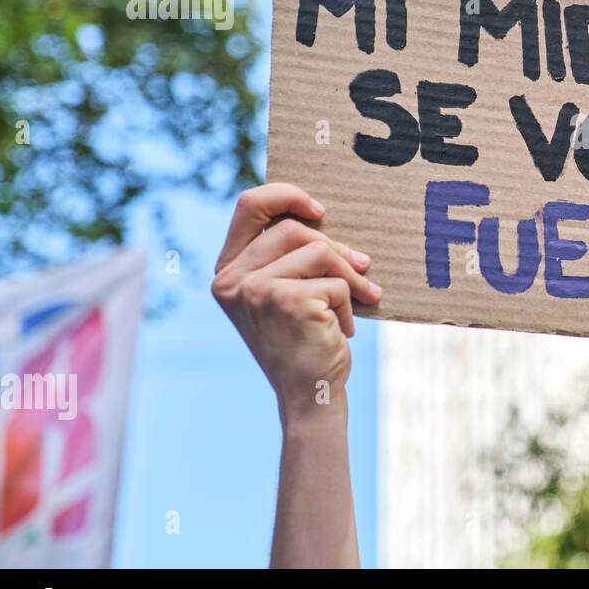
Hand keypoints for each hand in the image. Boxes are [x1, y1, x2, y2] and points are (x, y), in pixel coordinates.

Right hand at [211, 183, 380, 419]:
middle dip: (336, 249)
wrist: (309, 393)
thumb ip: (290, 255)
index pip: (249, 205)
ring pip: (319, 251)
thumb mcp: (287, 290)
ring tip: (359, 300)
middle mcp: (231, 279)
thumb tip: (322, 214)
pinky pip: (336, 282)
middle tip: (362, 267)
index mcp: (227, 270)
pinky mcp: (286, 301)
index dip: (287, 195)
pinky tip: (342, 329)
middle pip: (293, 228)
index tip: (320, 210)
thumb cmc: (304, 338)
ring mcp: (255, 290)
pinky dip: (349, 303)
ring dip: (349, 277)